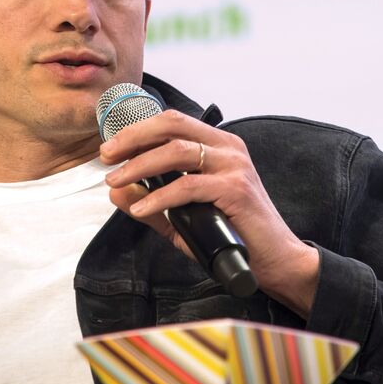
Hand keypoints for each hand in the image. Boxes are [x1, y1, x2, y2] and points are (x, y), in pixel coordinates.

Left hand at [99, 110, 319, 317]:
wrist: (276, 261)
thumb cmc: (233, 236)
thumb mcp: (184, 217)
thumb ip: (151, 202)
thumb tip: (116, 190)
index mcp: (218, 145)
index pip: (173, 122)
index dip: (137, 130)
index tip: (110, 147)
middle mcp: (228, 148)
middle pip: (172, 125)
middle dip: (133, 137)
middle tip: (106, 156)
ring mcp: (234, 166)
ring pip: (177, 151)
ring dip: (139, 165)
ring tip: (116, 180)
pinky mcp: (236, 190)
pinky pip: (188, 187)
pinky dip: (159, 197)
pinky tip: (141, 208)